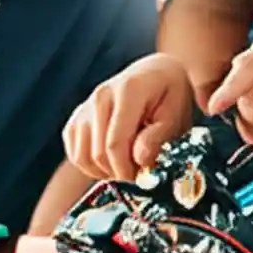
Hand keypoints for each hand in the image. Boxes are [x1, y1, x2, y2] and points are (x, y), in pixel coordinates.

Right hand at [64, 54, 192, 181]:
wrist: (157, 73)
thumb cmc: (171, 95)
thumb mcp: (176, 114)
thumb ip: (158, 137)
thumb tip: (140, 160)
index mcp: (127, 91)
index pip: (115, 143)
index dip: (126, 170)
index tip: (141, 178)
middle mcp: (100, 96)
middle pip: (97, 154)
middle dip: (118, 172)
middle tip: (139, 174)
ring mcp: (85, 107)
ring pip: (82, 157)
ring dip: (104, 171)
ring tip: (127, 167)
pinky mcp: (77, 119)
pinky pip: (76, 154)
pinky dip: (92, 166)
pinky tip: (113, 161)